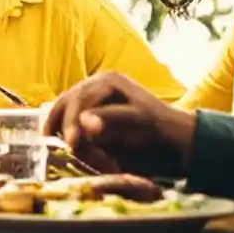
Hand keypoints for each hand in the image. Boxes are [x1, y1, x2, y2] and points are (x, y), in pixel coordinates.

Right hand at [44, 72, 195, 176]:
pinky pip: (68, 120)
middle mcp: (94, 83)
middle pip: (66, 103)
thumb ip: (110, 119)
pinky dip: (69, 134)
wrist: (171, 136)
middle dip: (67, 128)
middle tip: (72, 151)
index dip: (71, 122)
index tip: (71, 145)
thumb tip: (83, 122)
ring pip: (63, 112)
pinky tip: (76, 148)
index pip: (78, 99)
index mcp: (107, 80)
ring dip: (66, 132)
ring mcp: (89, 96)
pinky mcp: (88, 111)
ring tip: (77, 152)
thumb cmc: (158, 127)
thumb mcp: (138, 120)